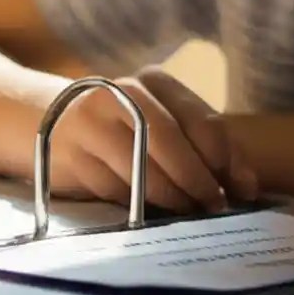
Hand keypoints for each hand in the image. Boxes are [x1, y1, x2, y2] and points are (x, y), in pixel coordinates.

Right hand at [47, 66, 259, 213]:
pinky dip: (138, 205)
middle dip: (198, 181)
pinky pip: (115, 189)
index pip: (202, 121)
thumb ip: (201, 145)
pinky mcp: (72, 156)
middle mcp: (120, 94)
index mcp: (153, 82)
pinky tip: (149, 212)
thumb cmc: (122, 127)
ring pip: (142, 168)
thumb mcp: (161, 121)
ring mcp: (92, 124)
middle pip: (170, 142)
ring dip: (171, 198)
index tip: (242, 190)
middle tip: (214, 207)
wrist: (48, 121)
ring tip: (187, 212)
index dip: (227, 160)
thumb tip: (245, 187)